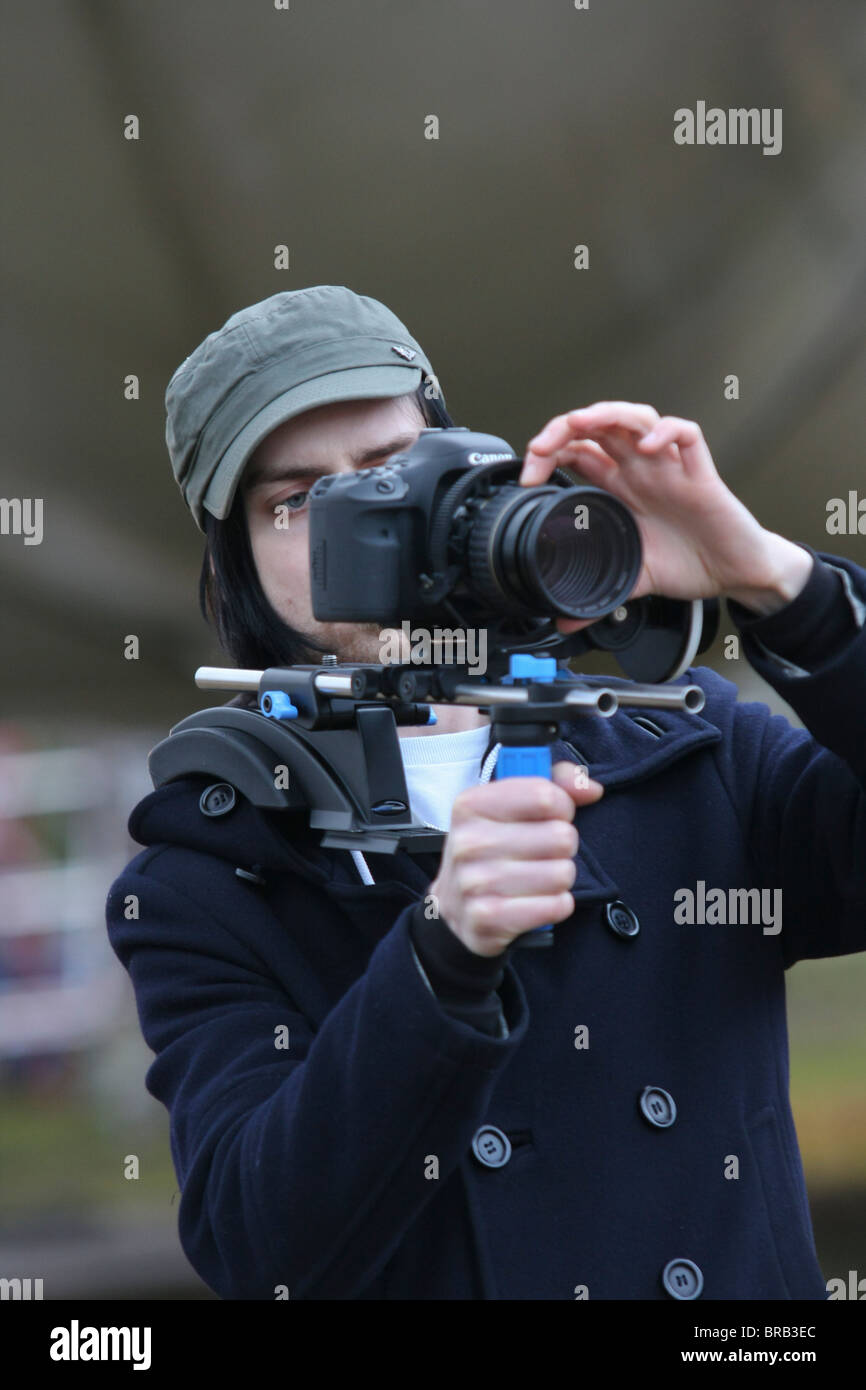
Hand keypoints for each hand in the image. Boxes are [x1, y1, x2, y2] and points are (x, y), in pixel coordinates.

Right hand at [428, 763, 604, 957]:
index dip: (562, 807)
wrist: (455, 908)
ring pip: (562, 874)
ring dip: (560, 878)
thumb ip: (557, 783)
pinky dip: (556, 905)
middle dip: (562, 847)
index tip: (553, 816)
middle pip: (561, 837)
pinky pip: (556, 906)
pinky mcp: (487, 919)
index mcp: (471, 805)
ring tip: (537, 879)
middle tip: (543, 854)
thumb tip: (591, 789)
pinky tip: (536, 902)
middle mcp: (468, 842)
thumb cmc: (493, 849)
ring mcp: (474, 883)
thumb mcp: (514, 805)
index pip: (545, 796)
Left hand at [521, 401, 812, 627]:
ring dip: (607, 414)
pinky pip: (687, 434)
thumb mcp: (633, 581)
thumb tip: (564, 622)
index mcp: (620, 489)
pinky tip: (647, 447)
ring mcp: (669, 468)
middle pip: (598, 425)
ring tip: (583, 424)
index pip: (576, 451)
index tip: (529, 481)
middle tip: (541, 450)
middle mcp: (641, 471)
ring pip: (636, 417)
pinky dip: (666, 432)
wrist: (735, 573)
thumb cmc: (690, 563)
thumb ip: (596, 598)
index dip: (548, 454)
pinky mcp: (701, 474)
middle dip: (564, 427)